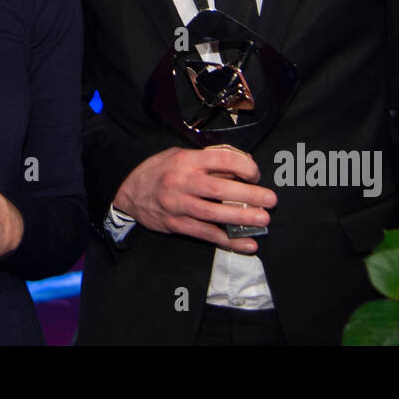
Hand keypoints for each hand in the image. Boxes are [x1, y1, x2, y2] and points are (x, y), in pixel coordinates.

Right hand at [113, 146, 275, 252]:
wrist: (128, 189)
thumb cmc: (160, 169)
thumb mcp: (181, 154)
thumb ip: (210, 158)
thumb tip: (242, 164)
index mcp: (187, 160)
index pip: (221, 159)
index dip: (244, 166)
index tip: (255, 174)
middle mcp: (183, 182)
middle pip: (220, 189)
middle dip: (249, 195)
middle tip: (270, 200)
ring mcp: (179, 206)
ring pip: (214, 214)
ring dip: (242, 219)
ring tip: (262, 221)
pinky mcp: (177, 225)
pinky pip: (206, 235)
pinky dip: (229, 241)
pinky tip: (247, 244)